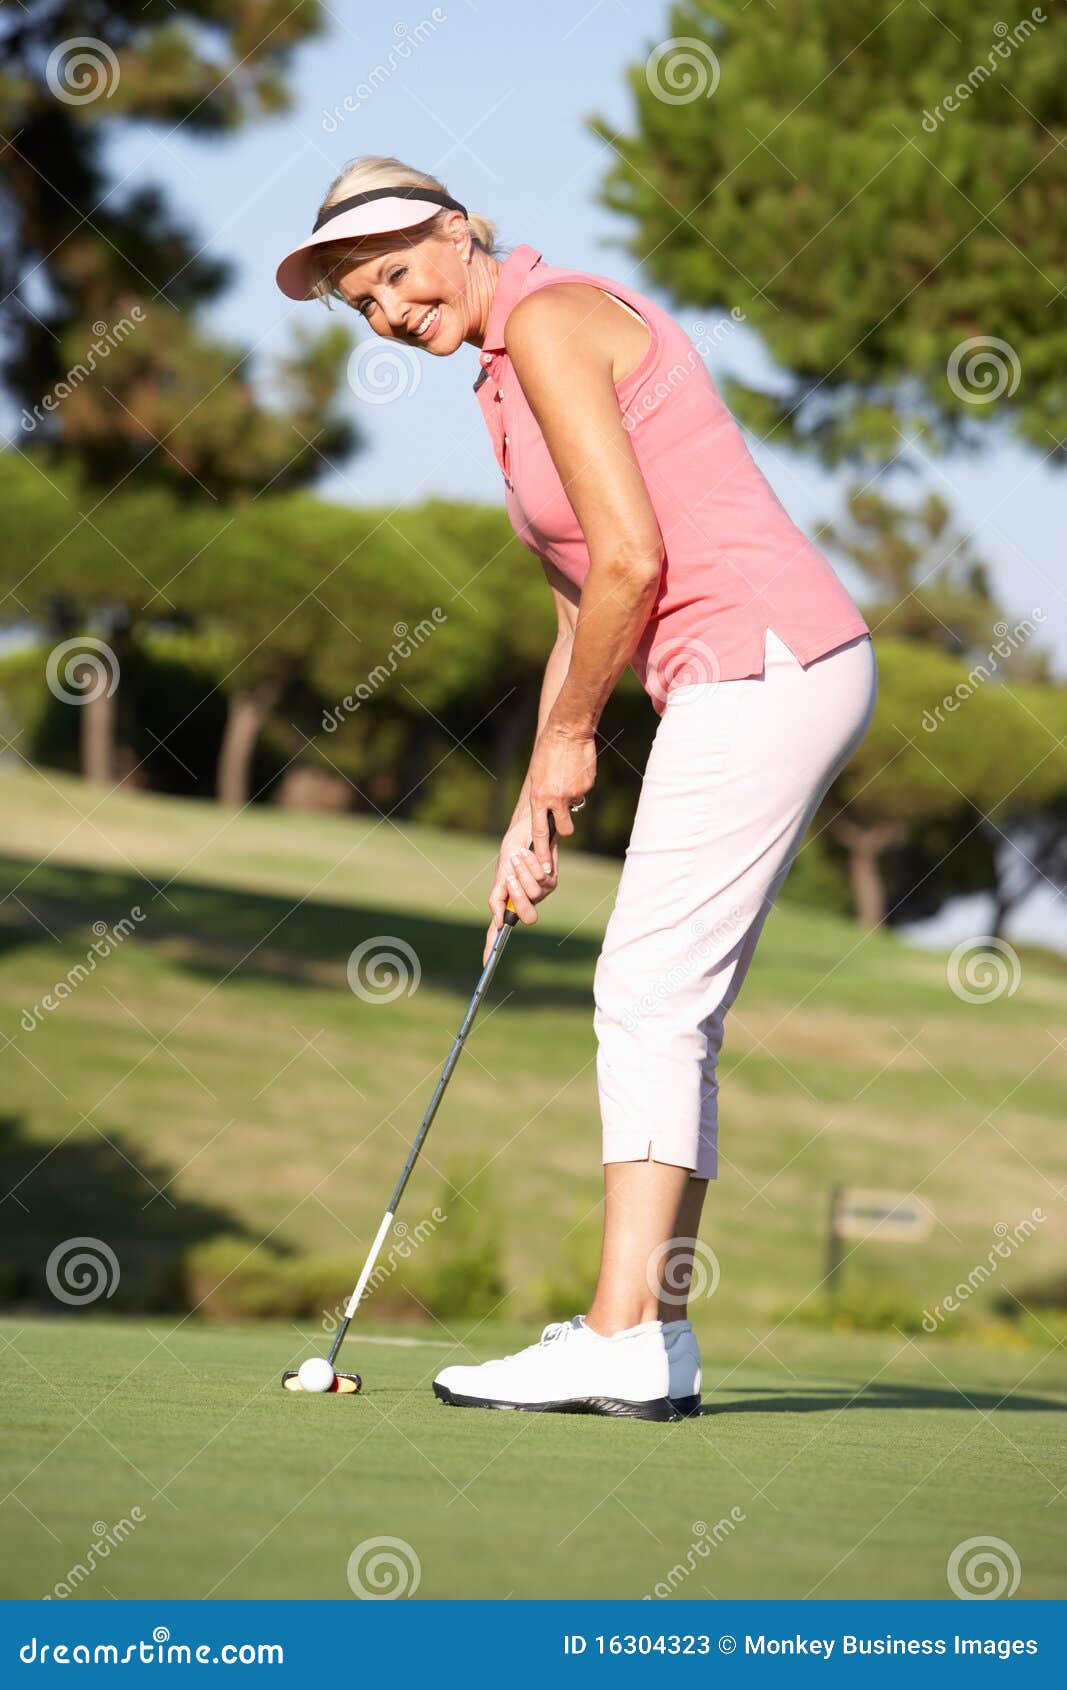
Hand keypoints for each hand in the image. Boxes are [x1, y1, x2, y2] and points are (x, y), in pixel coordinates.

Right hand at [483, 823, 558, 963]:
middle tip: (510, 878)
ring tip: (518, 857)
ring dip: (523, 872)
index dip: (492, 947)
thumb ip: (498, 899)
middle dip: (518, 896)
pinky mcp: (552, 881)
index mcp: (508, 904)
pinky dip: (532, 865)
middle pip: (527, 916)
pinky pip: (542, 880)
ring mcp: (541, 893)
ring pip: (534, 894)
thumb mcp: (500, 877)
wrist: (525, 833)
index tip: (485, 963)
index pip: (498, 931)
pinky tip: (528, 854)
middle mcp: (526, 902)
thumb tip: (499, 924)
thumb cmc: (511, 854)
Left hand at [527, 723, 595, 867]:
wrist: (567, 731)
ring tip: (568, 780)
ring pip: (576, 808)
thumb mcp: (539, 776)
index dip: (542, 853)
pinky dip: (581, 782)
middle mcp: (555, 799)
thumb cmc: (549, 752)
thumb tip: (556, 810)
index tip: (546, 870)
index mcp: (539, 798)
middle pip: (565, 829)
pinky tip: (576, 767)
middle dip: (567, 825)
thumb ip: (546, 796)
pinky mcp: (586, 786)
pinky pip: (584, 791)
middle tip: (565, 812)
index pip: (540, 832)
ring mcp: (572, 794)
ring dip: (574, 802)